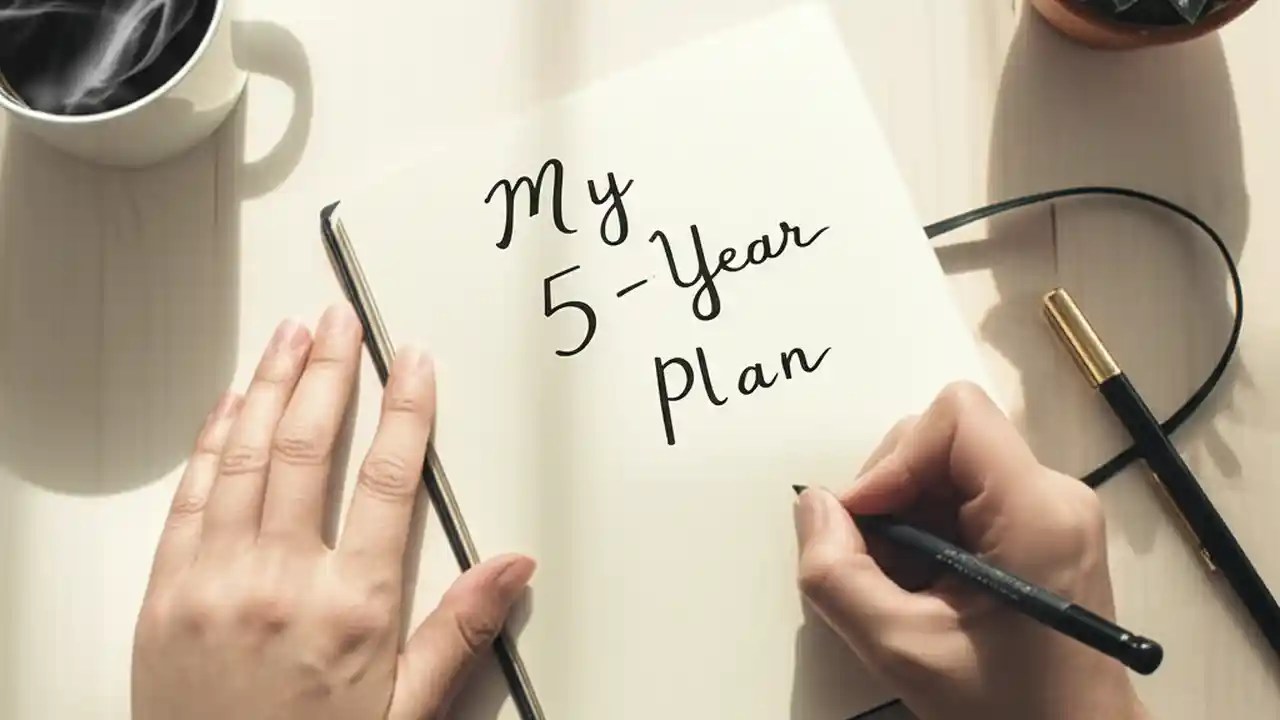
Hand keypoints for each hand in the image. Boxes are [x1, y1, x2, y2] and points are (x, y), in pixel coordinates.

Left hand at [132, 304, 534, 719]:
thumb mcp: (406, 710)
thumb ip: (461, 632)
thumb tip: (512, 567)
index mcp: (350, 607)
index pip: (384, 479)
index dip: (405, 410)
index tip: (413, 364)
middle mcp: (280, 581)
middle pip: (307, 446)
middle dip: (331, 370)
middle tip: (343, 322)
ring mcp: (215, 581)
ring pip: (245, 455)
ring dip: (271, 385)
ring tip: (291, 336)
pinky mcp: (166, 592)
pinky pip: (192, 495)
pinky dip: (212, 439)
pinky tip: (230, 404)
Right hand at [794, 382, 1147, 719]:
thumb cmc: (1009, 708)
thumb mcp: (905, 651)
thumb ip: (840, 577)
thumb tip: (813, 506)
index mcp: (1036, 512)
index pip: (956, 416)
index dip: (895, 457)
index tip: (867, 521)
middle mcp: (1053, 494)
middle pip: (944, 440)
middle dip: (891, 493)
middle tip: (875, 564)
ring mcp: (1050, 509)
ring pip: (945, 470)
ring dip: (902, 518)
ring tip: (901, 586)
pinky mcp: (1040, 528)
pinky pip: (961, 498)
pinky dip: (924, 532)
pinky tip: (924, 587)